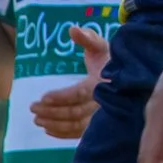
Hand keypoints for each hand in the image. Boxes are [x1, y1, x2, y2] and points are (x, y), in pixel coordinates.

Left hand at [28, 24, 110, 139]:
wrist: (129, 78)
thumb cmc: (109, 60)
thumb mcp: (100, 46)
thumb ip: (88, 38)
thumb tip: (72, 29)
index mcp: (103, 83)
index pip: (79, 93)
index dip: (61, 97)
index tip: (42, 97)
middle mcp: (104, 102)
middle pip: (75, 112)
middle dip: (52, 112)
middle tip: (33, 108)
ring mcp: (102, 117)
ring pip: (77, 126)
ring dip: (55, 124)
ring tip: (37, 120)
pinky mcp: (99, 125)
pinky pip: (81, 133)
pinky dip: (63, 134)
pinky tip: (48, 130)